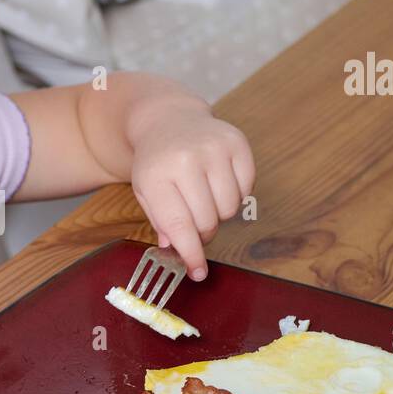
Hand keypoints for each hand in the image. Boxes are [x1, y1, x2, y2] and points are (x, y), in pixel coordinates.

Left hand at [127, 87, 254, 280]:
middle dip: (203, 232)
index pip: (179, 226)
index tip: (198, 273)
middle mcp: (186, 160)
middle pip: (208, 221)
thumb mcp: (145, 192)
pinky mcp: (237, 142)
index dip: (191, 254)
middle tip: (195, 224)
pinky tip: (218, 181)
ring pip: (230, 208)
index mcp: (156, 175)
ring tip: (205, 198)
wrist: (168, 120)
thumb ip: (160, 221)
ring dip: (219, 213)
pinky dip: (235, 193)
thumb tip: (176, 249)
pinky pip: (247, 188)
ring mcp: (214, 149)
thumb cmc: (156, 164)